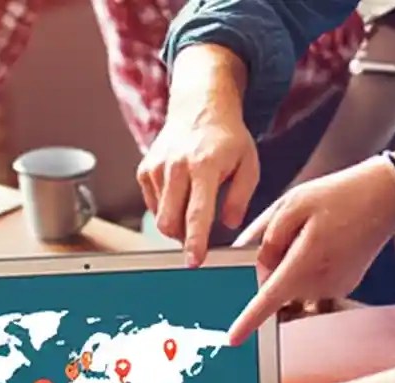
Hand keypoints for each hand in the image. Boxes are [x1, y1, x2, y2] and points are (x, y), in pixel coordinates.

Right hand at [140, 44, 259, 266]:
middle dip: (183, 239)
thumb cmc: (227, 139)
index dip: (195, 241)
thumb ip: (241, 198)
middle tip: (199, 237)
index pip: (197, 213)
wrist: (199, 108)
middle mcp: (176, 167)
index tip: (193, 261)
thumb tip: (229, 225)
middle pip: (170, 222)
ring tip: (194, 205)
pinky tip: (181, 193)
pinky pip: (152, 205)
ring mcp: (156, 168)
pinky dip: (166, 208)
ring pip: (160, 217)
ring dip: (176, 223)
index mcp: (204, 166)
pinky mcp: (145, 170)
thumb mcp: (249, 164)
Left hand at [226, 157, 394, 345]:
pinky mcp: (342, 288)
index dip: (250, 320)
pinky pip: (310, 285)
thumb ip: (267, 236)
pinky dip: (305, 270)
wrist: (384, 198)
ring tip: (312, 235)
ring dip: (290, 268)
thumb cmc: (339, 195)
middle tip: (291, 234)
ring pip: (293, 287)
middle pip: (277, 288)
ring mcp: (334, 287)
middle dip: (271, 268)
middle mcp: (322, 281)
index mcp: (306, 259)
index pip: (271, 297)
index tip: (234, 339)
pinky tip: (322, 244)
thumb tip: (254, 265)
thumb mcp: (292, 203)